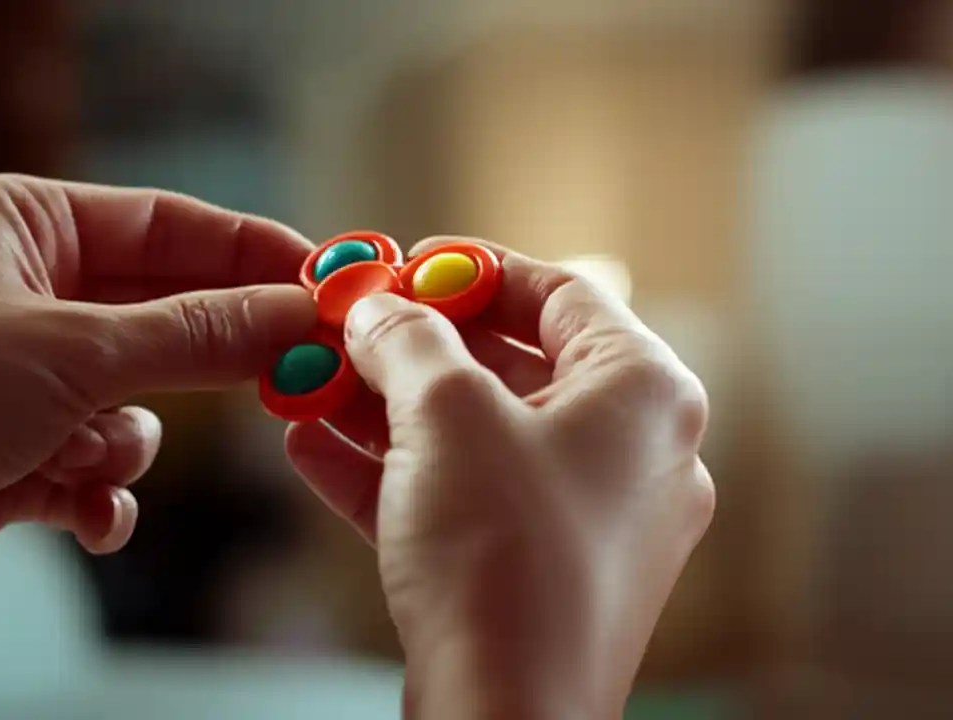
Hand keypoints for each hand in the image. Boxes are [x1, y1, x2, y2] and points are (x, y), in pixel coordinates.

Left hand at [0, 174, 315, 645]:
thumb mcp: (76, 349)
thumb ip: (198, 333)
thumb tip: (299, 313)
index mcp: (21, 223)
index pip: (166, 224)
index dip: (248, 252)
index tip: (321, 281)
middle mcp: (24, 290)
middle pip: (160, 315)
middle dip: (209, 357)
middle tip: (293, 372)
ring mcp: (21, 372)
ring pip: (137, 402)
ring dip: (122, 440)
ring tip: (83, 455)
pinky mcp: (16, 447)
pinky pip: (98, 462)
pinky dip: (97, 492)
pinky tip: (82, 512)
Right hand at [286, 238, 713, 718]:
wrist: (505, 719)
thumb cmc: (505, 558)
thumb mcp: (445, 415)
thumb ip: (406, 340)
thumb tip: (374, 306)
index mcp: (644, 394)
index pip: (562, 293)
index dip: (473, 268)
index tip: (405, 262)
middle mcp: (630, 454)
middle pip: (510, 366)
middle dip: (410, 347)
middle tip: (345, 325)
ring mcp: (585, 519)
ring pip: (474, 437)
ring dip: (384, 409)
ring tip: (308, 383)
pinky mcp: (537, 573)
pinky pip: (461, 498)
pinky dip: (391, 471)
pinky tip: (310, 450)